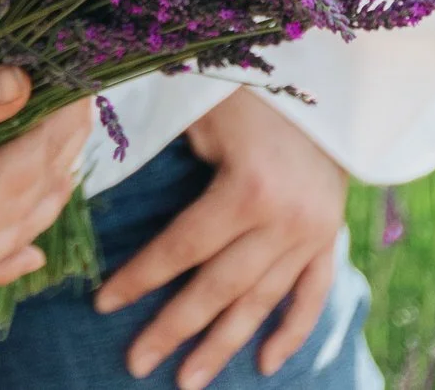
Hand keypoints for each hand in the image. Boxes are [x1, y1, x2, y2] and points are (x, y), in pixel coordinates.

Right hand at [0, 67, 93, 297]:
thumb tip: (28, 80)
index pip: (40, 158)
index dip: (65, 118)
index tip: (84, 83)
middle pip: (33, 200)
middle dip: (61, 154)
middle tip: (76, 113)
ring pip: (11, 239)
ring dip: (42, 203)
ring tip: (65, 169)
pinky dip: (5, 262)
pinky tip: (24, 256)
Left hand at [94, 91, 345, 387]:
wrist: (324, 76)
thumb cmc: (248, 89)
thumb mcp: (202, 117)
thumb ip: (173, 168)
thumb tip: (124, 207)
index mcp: (247, 189)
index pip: (182, 249)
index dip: (141, 278)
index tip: (103, 303)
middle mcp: (284, 221)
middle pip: (218, 288)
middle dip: (173, 329)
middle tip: (136, 363)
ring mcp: (313, 233)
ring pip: (261, 302)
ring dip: (223, 346)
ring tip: (189, 380)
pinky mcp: (331, 236)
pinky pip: (312, 294)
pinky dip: (291, 331)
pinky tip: (265, 364)